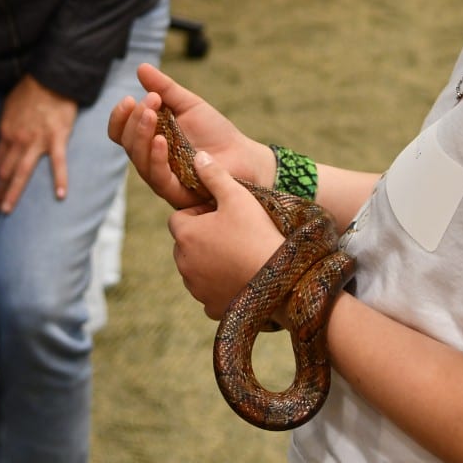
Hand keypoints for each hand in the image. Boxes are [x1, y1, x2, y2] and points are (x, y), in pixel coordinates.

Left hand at [0, 74, 77, 213]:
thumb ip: (7, 126)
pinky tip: (61, 196)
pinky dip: (60, 180)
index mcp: (6, 131)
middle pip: (6, 171)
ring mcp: (37, 141)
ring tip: (7, 210)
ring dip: (12, 193)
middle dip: (0, 190)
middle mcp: (17, 140)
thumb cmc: (31, 90)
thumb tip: (4, 142)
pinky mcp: (57, 139)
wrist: (52, 78)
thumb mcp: (10, 107)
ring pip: (21, 173)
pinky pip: (58, 164)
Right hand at [107, 63, 269, 207]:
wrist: (243, 154)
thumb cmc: (215, 132)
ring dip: (141, 135)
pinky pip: (159, 178)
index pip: (121, 132)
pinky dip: (156, 157)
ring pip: (139, 160)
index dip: (119, 117)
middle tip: (151, 100)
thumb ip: (165, 88)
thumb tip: (141, 67)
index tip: (129, 98)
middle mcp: (150, 159)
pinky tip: (161, 140)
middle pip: (128, 143)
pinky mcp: (177, 191)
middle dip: (135, 120)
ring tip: (151, 113)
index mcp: (149, 139)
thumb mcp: (189, 105)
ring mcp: (162, 177)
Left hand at [167, 151, 283, 319]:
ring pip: (197, 268)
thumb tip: (197, 156)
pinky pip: (210, 292)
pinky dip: (221, 286)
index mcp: (185, 234)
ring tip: (240, 254)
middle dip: (204, 238)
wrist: (282, 280)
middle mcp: (183, 262)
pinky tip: (242, 277)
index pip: (181, 217)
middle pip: (187, 243)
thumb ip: (214, 175)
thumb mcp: (238, 197)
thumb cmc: (258, 233)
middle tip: (234, 234)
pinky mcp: (210, 307)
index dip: (202, 214)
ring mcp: (196, 287)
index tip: (225, 215)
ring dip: (210, 261)